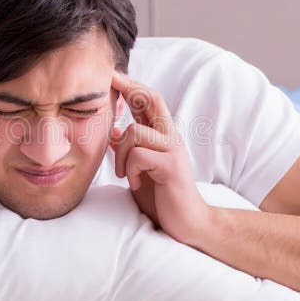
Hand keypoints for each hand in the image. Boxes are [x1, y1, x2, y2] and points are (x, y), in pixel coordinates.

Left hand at [109, 72, 207, 243]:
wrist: (188, 225)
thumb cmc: (162, 197)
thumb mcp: (140, 170)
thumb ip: (129, 150)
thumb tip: (111, 131)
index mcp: (163, 136)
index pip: (149, 101)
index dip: (132, 86)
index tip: (112, 75)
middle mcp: (171, 137)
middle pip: (153, 98)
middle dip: (129, 87)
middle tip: (111, 80)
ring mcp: (173, 150)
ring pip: (134, 132)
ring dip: (120, 153)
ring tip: (123, 173)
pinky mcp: (171, 166)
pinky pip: (138, 155)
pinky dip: (129, 170)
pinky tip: (134, 183)